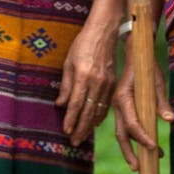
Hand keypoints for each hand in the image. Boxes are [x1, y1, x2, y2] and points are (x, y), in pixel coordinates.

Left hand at [56, 21, 115, 146]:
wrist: (104, 31)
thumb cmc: (83, 44)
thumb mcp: (69, 61)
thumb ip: (65, 84)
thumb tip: (60, 105)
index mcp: (83, 75)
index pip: (76, 103)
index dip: (71, 119)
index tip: (66, 131)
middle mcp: (96, 81)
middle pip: (88, 111)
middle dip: (80, 128)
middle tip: (74, 142)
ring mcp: (107, 83)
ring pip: (98, 109)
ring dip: (90, 125)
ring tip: (82, 136)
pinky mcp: (113, 82)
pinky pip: (106, 103)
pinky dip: (100, 115)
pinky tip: (96, 123)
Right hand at [113, 46, 173, 170]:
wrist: (136, 55)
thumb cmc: (147, 68)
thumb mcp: (157, 82)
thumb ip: (162, 101)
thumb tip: (170, 120)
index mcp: (123, 98)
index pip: (131, 123)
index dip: (141, 137)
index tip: (153, 147)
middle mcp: (117, 105)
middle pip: (121, 134)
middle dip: (129, 152)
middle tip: (139, 169)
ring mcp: (118, 108)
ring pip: (123, 133)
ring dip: (134, 148)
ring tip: (150, 162)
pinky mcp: (123, 108)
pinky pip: (127, 127)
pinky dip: (137, 138)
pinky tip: (151, 147)